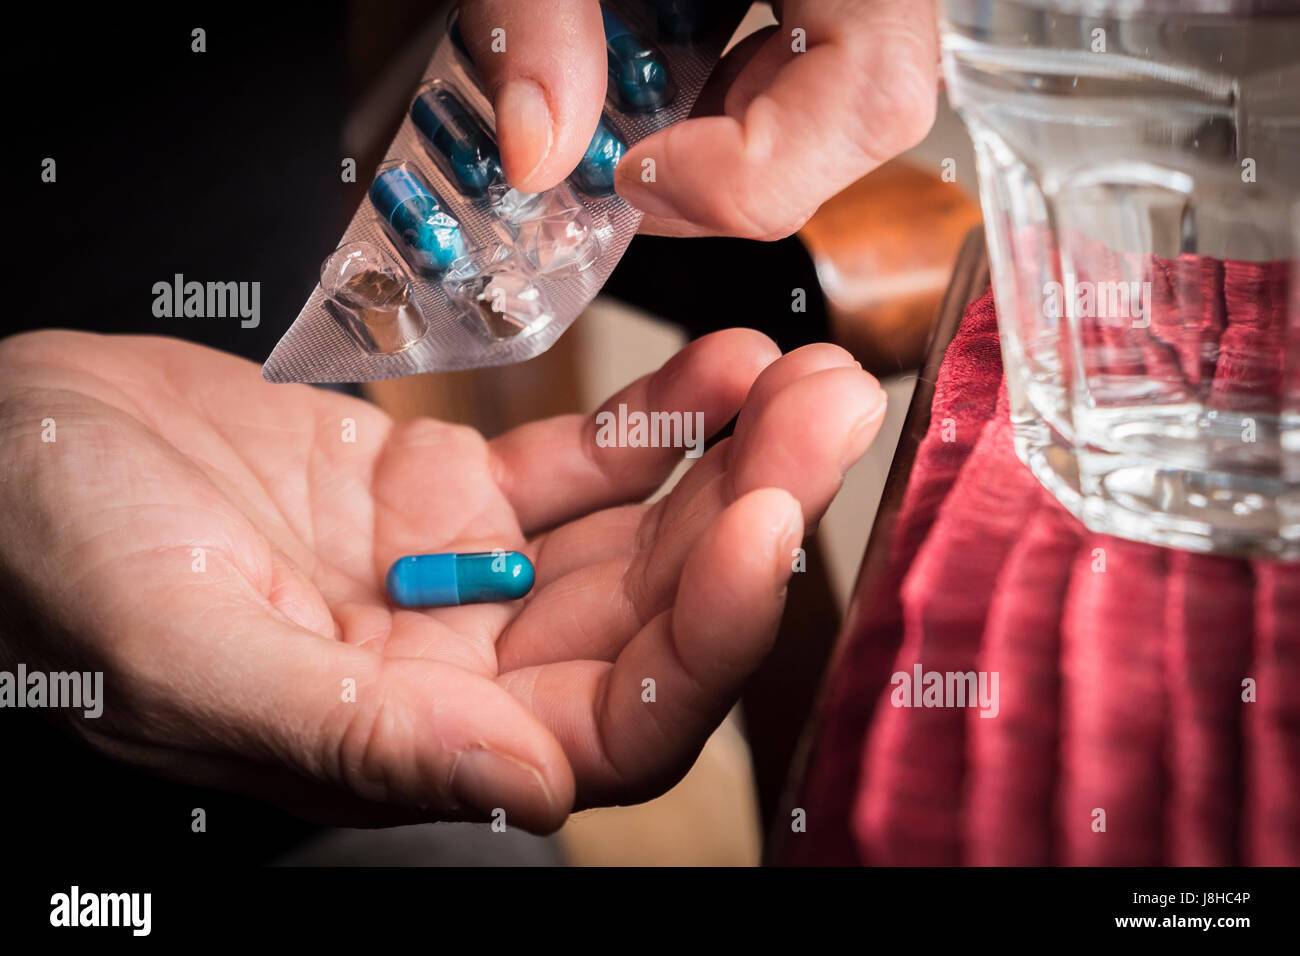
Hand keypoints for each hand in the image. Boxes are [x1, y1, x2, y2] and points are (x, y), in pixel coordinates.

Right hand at [0, 330, 884, 830]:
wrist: (3, 439)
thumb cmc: (47, 556)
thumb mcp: (180, 647)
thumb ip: (352, 734)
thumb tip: (524, 790)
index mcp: (403, 743)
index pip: (607, 729)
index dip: (702, 642)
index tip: (765, 523)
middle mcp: (453, 673)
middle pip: (649, 620)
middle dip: (751, 517)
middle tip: (825, 410)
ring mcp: (459, 577)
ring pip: (631, 535)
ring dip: (726, 460)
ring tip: (800, 375)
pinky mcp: (444, 494)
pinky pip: (574, 463)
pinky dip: (649, 419)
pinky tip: (718, 372)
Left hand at [459, 0, 936, 237]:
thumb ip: (539, 23)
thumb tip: (541, 158)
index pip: (871, 96)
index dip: (750, 171)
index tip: (635, 175)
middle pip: (874, 110)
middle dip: (745, 170)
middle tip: (636, 173)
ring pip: (854, 87)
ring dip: (744, 129)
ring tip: (645, 115)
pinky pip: (824, 43)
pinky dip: (747, 81)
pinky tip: (674, 67)